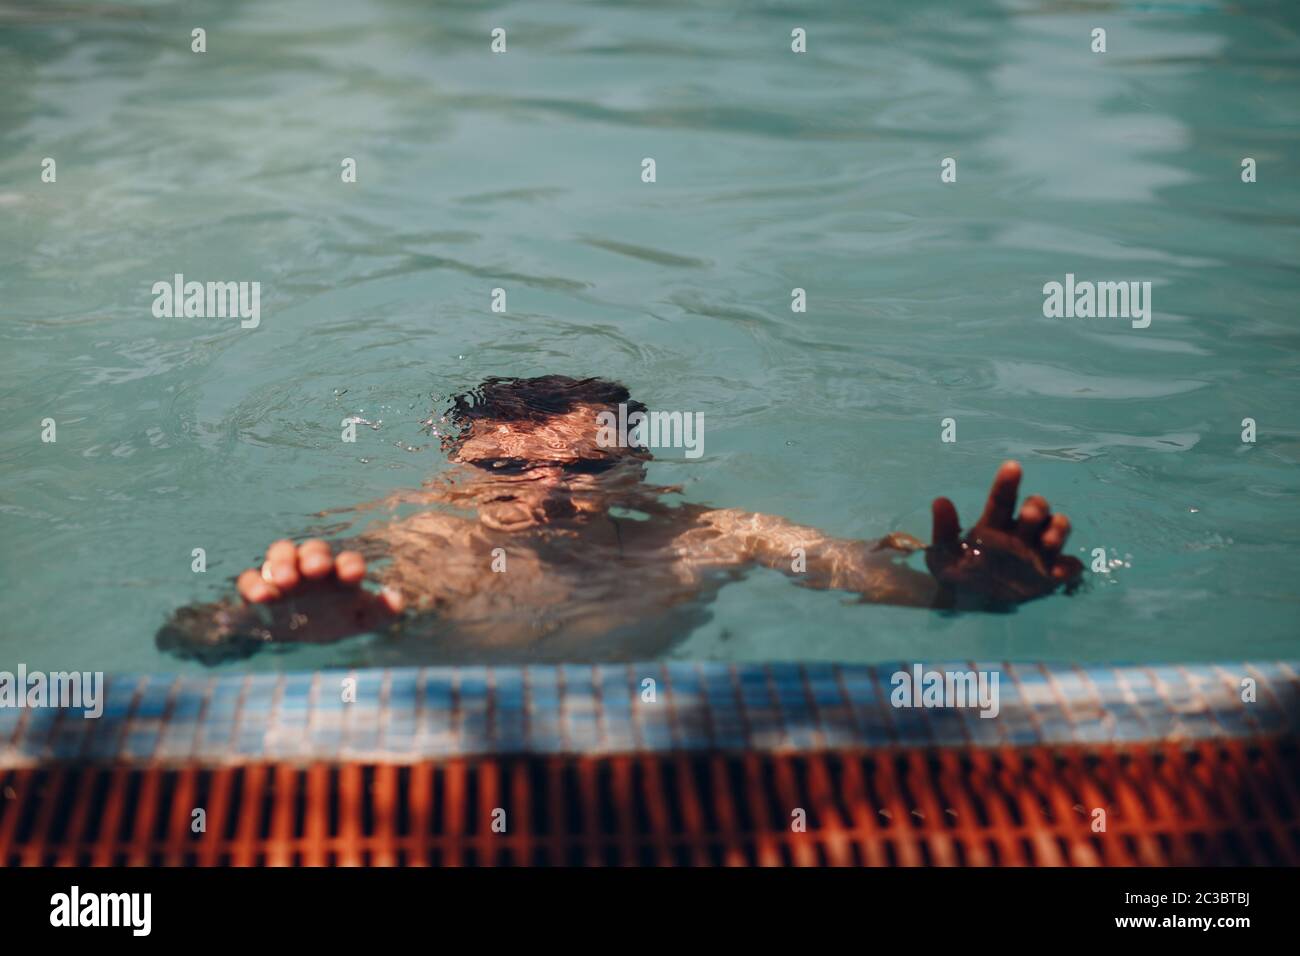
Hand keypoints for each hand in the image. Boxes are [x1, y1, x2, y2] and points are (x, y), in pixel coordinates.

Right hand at [237, 537, 403, 617]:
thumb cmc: (339, 619)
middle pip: (313, 550)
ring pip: (281, 554)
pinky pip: (251, 578)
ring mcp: (284, 575)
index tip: (352, 576)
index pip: (347, 561)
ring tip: (285, 582)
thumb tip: (397, 600)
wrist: (305, 633)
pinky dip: (254, 584)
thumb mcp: (363, 620)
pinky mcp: (259, 588)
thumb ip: (382, 611)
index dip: (350, 565)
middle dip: (315, 557)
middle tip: (316, 569)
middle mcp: (311, 567)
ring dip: (282, 564)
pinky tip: (262, 597)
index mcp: (340, 573)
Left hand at [926, 461, 1082, 607]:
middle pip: (1036, 510)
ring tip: (1048, 541)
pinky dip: (1067, 566)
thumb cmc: (959, 572)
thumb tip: (939, 501)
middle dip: (1036, 508)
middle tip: (1029, 513)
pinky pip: (1067, 566)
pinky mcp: (1051, 573)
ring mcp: (1038, 552)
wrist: (972, 604)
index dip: (1007, 483)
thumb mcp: (942, 555)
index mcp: (994, 524)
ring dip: (1057, 530)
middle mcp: (1020, 533)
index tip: (1012, 466)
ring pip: (1057, 530)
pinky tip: (1057, 572)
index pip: (1002, 499)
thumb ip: (944, 530)